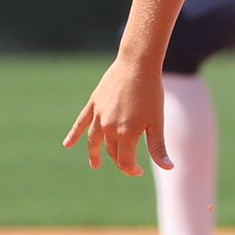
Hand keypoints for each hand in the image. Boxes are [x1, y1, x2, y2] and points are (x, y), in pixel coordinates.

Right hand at [63, 57, 173, 175]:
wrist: (137, 64)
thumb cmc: (151, 92)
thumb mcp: (157, 122)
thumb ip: (158, 147)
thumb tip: (168, 168)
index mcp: (126, 134)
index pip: (125, 161)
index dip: (132, 169)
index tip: (139, 170)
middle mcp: (109, 128)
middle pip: (112, 151)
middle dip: (119, 161)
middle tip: (127, 165)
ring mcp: (99, 115)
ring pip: (94, 141)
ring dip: (94, 154)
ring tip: (95, 164)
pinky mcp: (94, 103)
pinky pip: (81, 122)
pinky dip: (73, 134)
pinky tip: (66, 143)